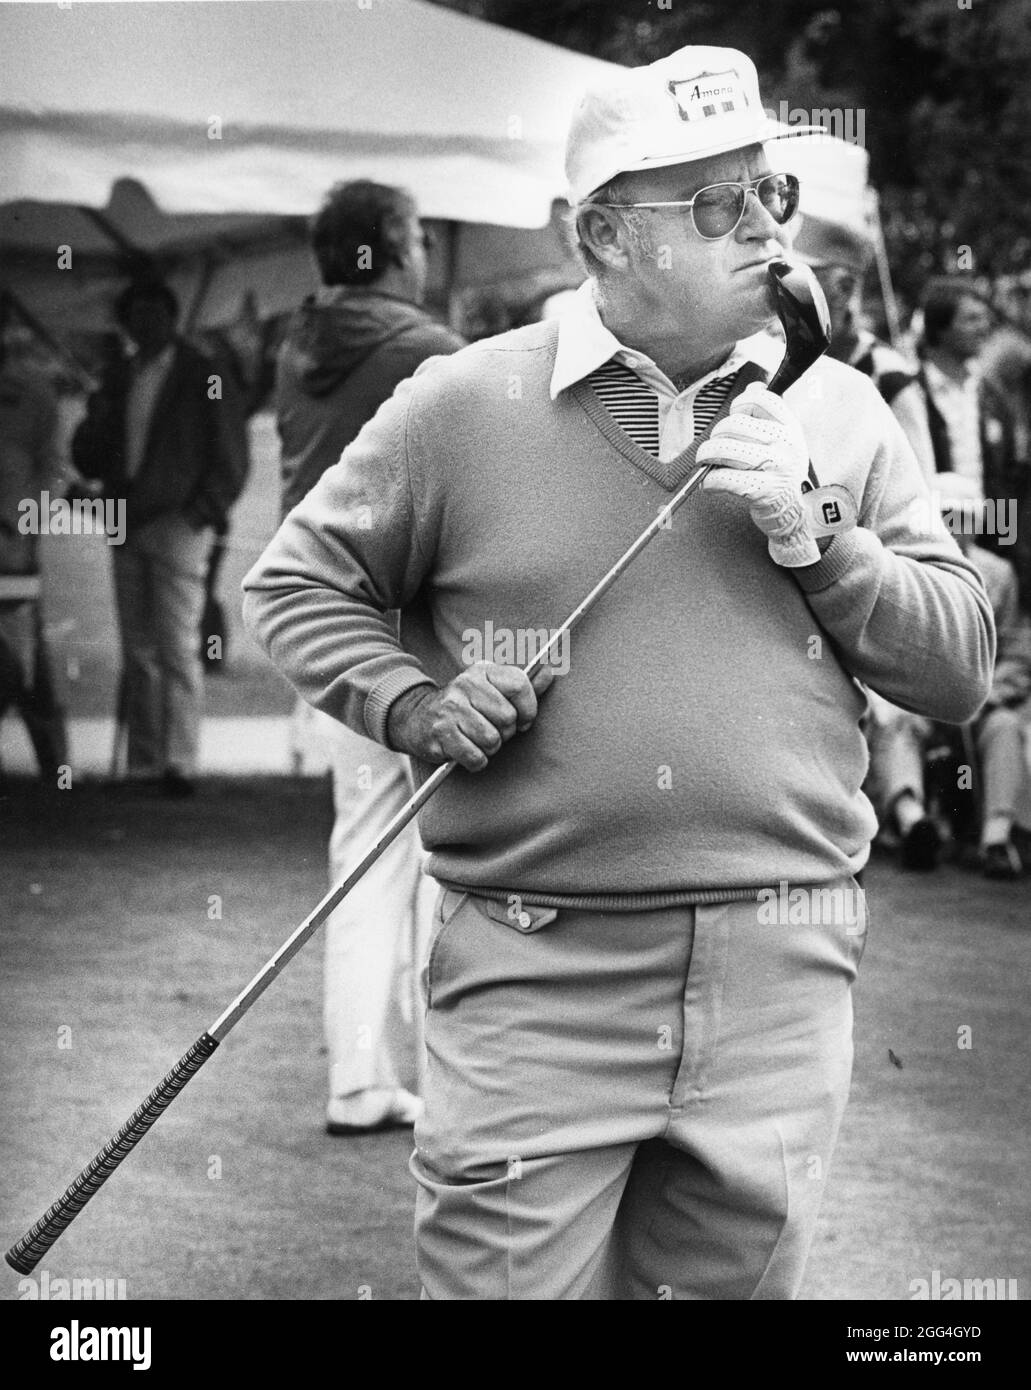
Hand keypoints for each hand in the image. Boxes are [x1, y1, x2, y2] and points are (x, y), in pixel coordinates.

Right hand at [387, 661, 555, 769]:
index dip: (528, 709)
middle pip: (508, 717)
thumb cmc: (464, 708)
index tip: (522, 720)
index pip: (519, 685)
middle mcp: (465, 684)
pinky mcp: (441, 732)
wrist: (417, 718)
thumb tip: (550, 673)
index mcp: (483, 670)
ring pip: (492, 740)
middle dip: (505, 732)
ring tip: (476, 739)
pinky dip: (475, 761)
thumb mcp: (491, 690)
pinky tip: (466, 750)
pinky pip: (476, 757)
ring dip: (489, 748)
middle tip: (490, 729)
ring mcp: (451, 707)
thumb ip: (522, 686)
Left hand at [697, 382, 820, 567]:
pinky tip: (710, 484)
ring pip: (724, 448)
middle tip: (715, 449)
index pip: (761, 398)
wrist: (793, 514)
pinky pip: (722, 477)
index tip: (735, 418)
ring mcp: (776, 467)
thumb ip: (769, 414)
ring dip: (706, 456)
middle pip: (734, 423)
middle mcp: (786, 444)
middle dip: (716, 436)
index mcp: (791, 427)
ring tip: (706, 463)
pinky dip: (709, 481)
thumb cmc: (779, 473)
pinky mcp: (762, 491)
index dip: (740, 404)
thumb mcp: (783, 440)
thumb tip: (754, 385)